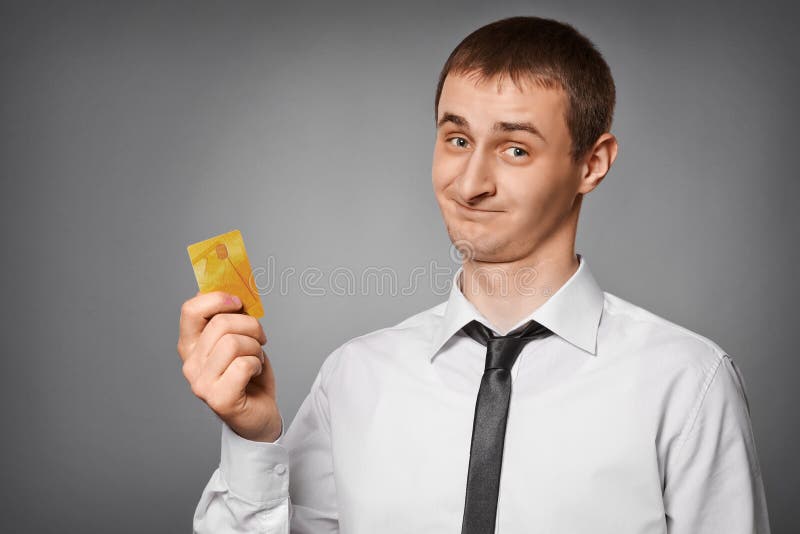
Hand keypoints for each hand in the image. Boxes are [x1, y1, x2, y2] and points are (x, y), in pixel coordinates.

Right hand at [177, 291, 281, 441]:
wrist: (259, 415)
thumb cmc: (248, 375)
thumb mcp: (238, 339)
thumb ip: (229, 317)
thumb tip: (231, 288)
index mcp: (190, 346)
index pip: (190, 310)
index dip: (217, 299)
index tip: (238, 302)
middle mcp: (190, 365)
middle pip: (221, 324)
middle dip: (250, 326)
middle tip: (260, 338)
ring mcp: (201, 384)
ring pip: (234, 342)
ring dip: (255, 347)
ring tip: (255, 358)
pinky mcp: (218, 399)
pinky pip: (244, 364)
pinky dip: (257, 364)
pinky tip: (254, 373)